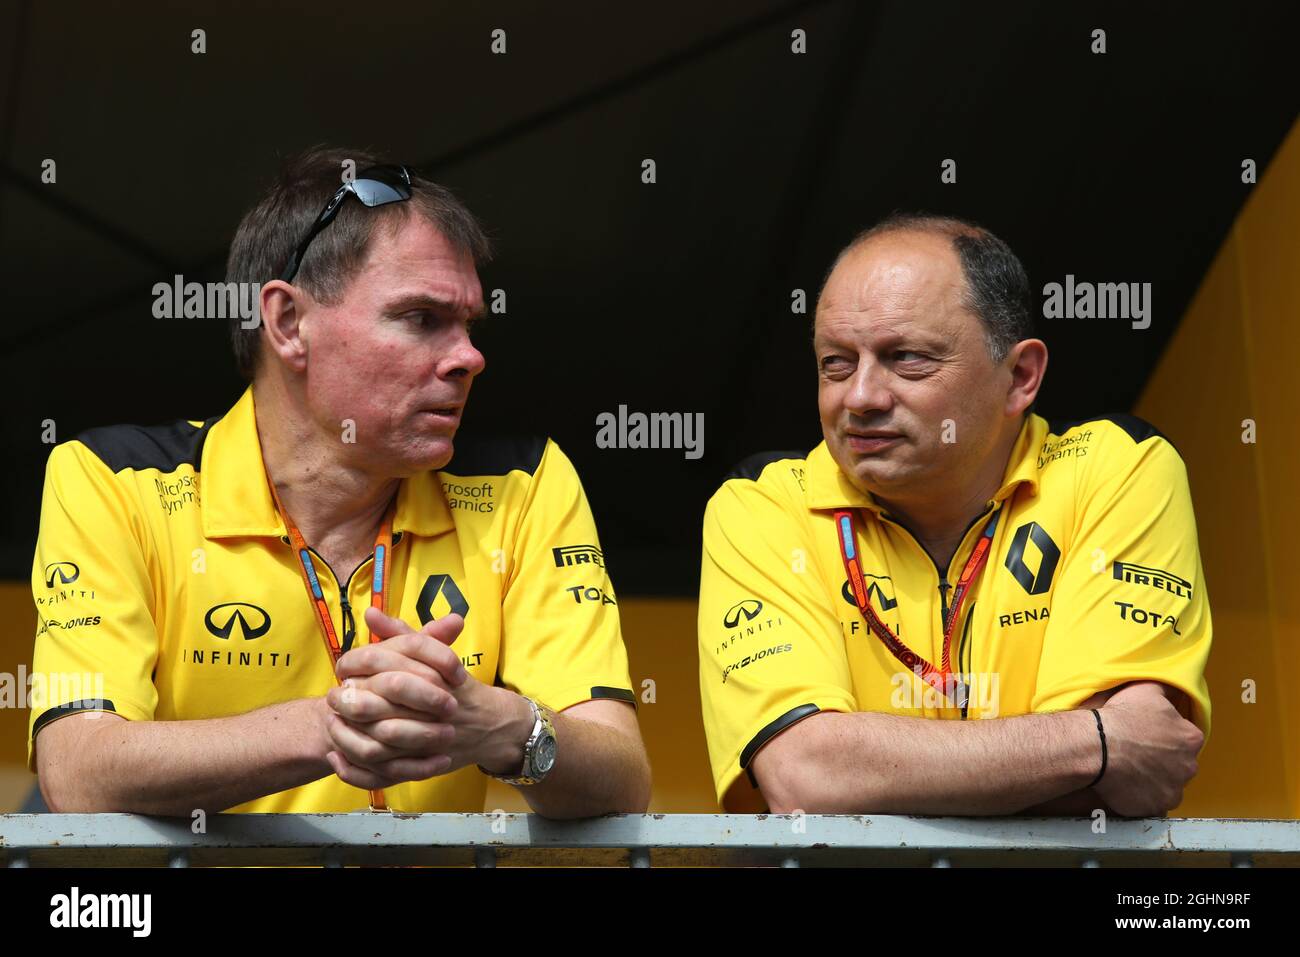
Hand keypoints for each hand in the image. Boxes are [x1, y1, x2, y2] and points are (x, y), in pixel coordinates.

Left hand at [324, 608, 532, 788]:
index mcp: (436, 669)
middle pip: (385, 694)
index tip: (342, 667)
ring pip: (384, 735)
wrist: (492, 725)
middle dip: (351, 696)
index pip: (389, 659)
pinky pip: (386, 770)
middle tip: (332, 696)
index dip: (358, 662)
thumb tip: (370, 612)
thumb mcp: (433, 653)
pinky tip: (337, 758)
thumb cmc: (455, 685)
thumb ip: (400, 632)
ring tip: (333, 723)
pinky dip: (356, 768)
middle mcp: (436, 700)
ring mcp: (434, 734)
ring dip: (351, 731)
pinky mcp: (427, 763)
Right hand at [1092, 682, 1203, 816]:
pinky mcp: (1155, 807)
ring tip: (1129, 769)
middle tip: (1137, 751)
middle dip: (1162, 759)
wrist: (1097, 746)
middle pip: (1179, 763)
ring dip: (1153, 779)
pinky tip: (1126, 784)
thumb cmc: (1121, 717)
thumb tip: (1175, 687)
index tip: (1147, 734)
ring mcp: (1173, 790)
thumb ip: (1167, 689)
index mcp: (1191, 738)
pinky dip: (1141, 796)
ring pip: (1167, 784)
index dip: (1165, 735)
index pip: (1185, 738)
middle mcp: (1189, 766)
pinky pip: (1151, 803)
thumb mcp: (1147, 689)